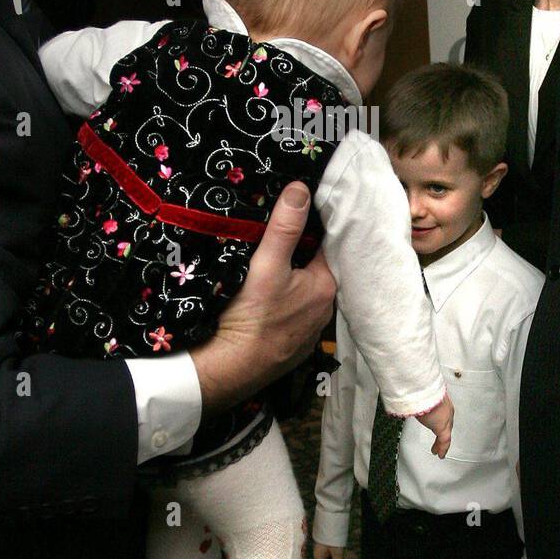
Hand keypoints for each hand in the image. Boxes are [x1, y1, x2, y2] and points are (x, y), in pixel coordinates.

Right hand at [192, 183, 335, 411]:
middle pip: (317, 271)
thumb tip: (301, 189)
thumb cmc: (252, 316)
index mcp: (326, 286)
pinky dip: (285, 307)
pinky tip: (269, 303)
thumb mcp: (267, 264)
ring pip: (305, 295)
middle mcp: (325, 310)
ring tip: (275, 267)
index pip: (328, 246)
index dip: (314, 228)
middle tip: (282, 238)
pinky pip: (294, 317)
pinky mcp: (294, 347)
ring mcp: (310, 332)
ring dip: (294, 283)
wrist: (231, 369)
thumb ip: (285, 226)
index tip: (300, 213)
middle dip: (303, 256)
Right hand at [416, 392, 453, 457]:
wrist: (426, 392)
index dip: (439, 421)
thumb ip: (415, 400)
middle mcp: (446, 410)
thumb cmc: (421, 390)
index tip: (436, 424)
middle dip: (441, 433)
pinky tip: (440, 454)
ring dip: (440, 442)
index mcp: (441, 400)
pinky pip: (444, 441)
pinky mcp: (443, 428)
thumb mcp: (418, 396)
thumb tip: (405, 399)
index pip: (443, 414)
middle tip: (438, 442)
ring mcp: (446, 418)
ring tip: (437, 450)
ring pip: (445, 434)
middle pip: (446, 425)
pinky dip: (442, 448)